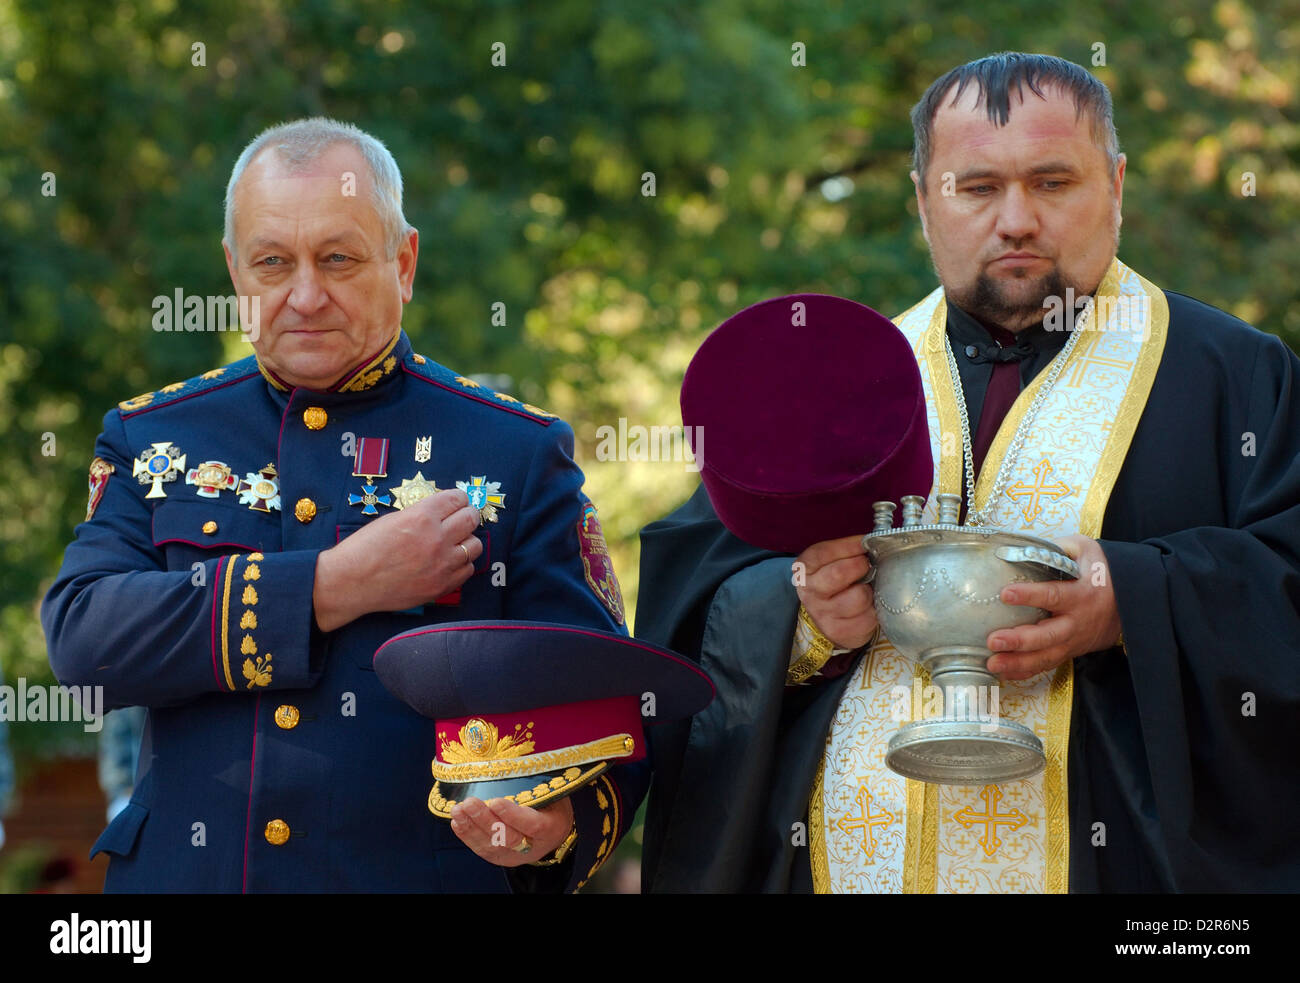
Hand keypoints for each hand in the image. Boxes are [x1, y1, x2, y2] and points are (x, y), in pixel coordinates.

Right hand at [313, 487, 484, 630]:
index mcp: (422, 516)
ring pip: (475, 545)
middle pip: (471, 519)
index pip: (458, 499)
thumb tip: (443, 512)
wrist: (352, 582)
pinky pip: (467, 569)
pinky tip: (448, 562)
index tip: (457, 503)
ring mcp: (442, 564)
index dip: (459, 499)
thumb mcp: (393, 519)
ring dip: (466, 541)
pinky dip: (461, 564)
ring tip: (454, 543)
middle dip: (467, 516)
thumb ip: (422, 514)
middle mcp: (436, 538)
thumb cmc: (366, 548)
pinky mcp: (442, 585)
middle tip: (461, 519)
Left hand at [449, 795, 574, 866]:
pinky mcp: (499, 857)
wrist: (553, 833)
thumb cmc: (552, 804)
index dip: (513, 815)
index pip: (532, 825)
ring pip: (491, 845)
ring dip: (471, 828)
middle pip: (507, 837)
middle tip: (469, 803)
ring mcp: (514, 855)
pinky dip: (467, 835)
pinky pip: (481, 848)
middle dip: (485, 820)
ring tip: (457, 810)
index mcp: (551, 828)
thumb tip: (513, 762)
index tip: (495, 801)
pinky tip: (457, 821)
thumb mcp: (553, 793)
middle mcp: (532, 846)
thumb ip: (537, 785)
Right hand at [794, 535, 877, 648]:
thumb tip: (875, 543)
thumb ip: (847, 551)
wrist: (825, 620)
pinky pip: (867, 617)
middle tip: (866, 567)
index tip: (865, 543)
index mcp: (804, 569)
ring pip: (859, 596)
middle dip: (860, 566)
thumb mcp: (831, 563)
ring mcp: (822, 614)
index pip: (823, 553)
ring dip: (869, 592)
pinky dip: (873, 611)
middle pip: (839, 573)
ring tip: (866, 591)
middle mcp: (809, 591)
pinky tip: (867, 608)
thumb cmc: (834, 584)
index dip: (848, 546)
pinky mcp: (838, 632)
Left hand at [986, 534, 1122, 680]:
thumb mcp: (1085, 550)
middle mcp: (1079, 621)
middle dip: (1020, 640)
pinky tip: (1004, 672)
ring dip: (1019, 662)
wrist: (1133, 600)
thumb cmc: (1102, 571)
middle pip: (1049, 635)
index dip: (1030, 595)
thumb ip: (1056, 548)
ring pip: (1047, 656)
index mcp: (1082, 593)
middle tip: (994, 640)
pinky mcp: (1072, 651)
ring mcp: (1076, 640)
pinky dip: (1026, 671)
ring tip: (992, 663)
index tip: (1005, 593)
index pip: (1054, 595)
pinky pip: (1048, 664)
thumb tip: (1020, 546)